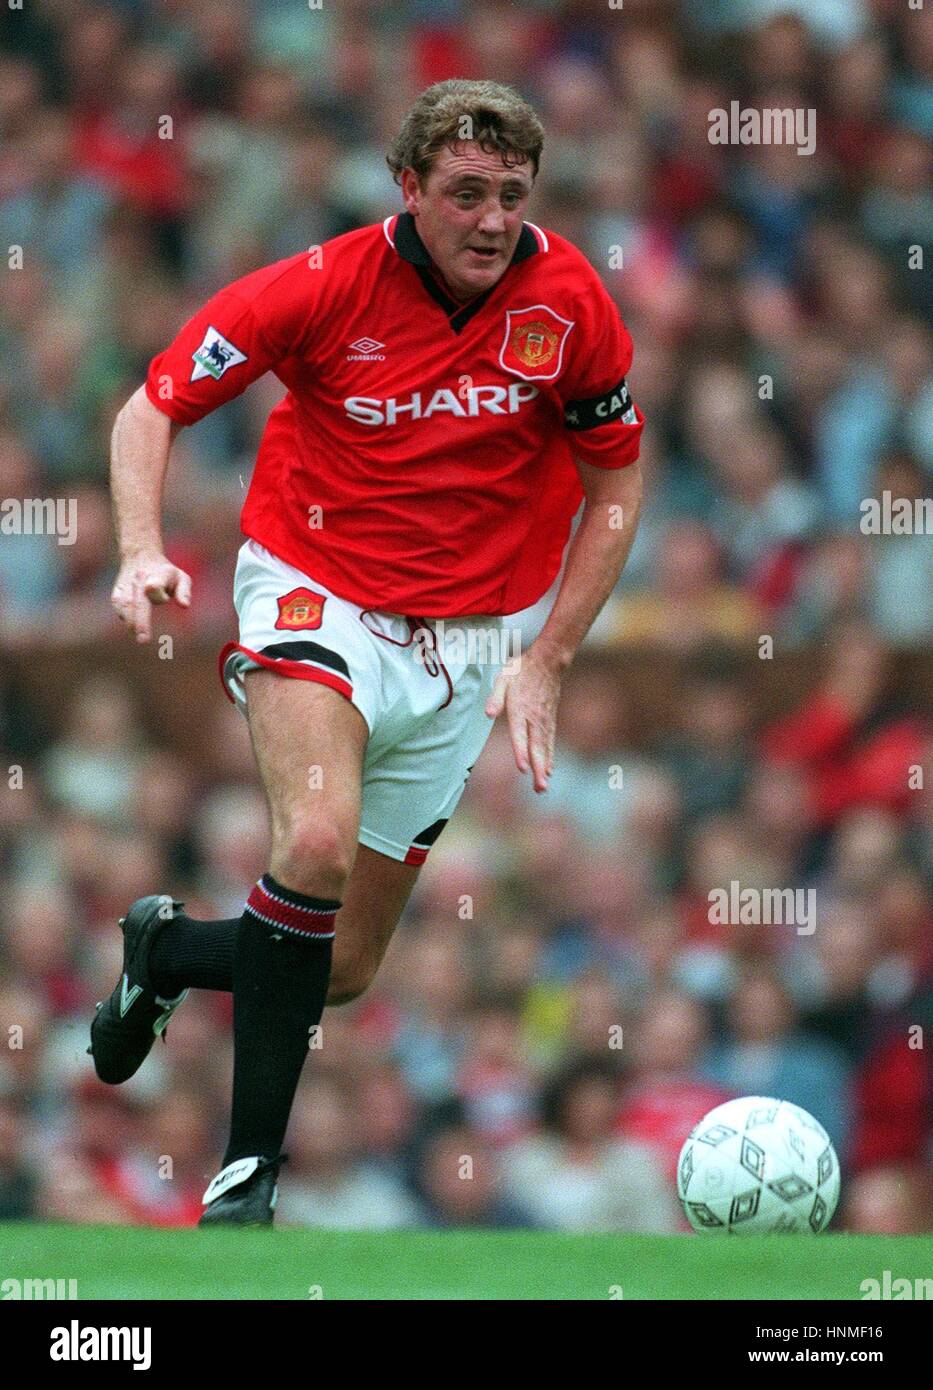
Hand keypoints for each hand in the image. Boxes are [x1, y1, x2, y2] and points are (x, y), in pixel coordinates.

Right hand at [111, 550, 191, 643]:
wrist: (141, 556)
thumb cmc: (166, 573)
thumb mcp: (181, 578)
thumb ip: (184, 592)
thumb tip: (184, 606)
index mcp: (159, 574)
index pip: (155, 584)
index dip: (155, 590)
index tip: (156, 593)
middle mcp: (141, 578)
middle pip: (139, 601)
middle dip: (141, 622)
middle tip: (144, 640)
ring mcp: (127, 583)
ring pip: (125, 604)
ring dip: (131, 622)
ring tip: (138, 636)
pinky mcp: (117, 589)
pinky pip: (118, 604)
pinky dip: (124, 616)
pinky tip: (131, 626)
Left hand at [485, 652, 561, 792]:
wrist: (548, 662)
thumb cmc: (521, 671)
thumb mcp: (503, 678)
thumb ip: (496, 697)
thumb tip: (488, 713)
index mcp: (520, 708)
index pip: (520, 734)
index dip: (521, 751)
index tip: (523, 768)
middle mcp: (534, 718)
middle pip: (536, 747)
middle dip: (537, 769)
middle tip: (539, 787)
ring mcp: (544, 721)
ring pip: (545, 748)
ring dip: (544, 768)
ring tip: (543, 787)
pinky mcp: (550, 722)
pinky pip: (550, 743)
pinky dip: (550, 758)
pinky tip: (549, 771)